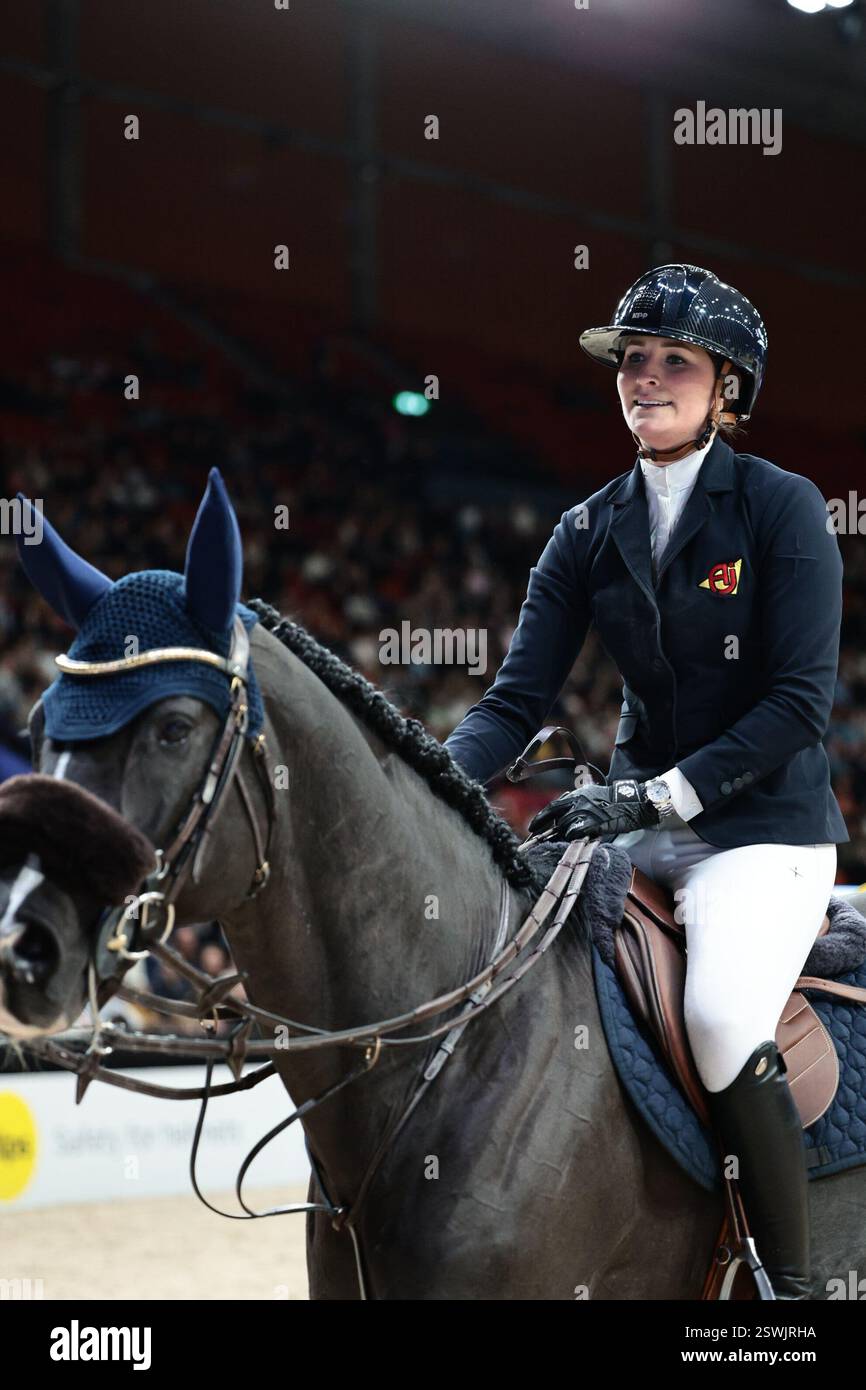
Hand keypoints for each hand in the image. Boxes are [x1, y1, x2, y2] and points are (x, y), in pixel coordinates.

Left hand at [527, 779, 662, 840]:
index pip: (551, 807)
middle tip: (536, 840)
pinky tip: (573, 840)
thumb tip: (563, 816)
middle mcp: (577, 802)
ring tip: (558, 843)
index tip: (531, 827)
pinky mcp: (593, 822)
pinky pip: (575, 832)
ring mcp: (585, 812)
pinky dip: (572, 837)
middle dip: (544, 831)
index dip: (540, 819)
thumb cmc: (612, 801)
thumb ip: (576, 803)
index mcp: (576, 796)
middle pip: (555, 819)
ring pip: (564, 827)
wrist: (631, 802)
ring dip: (561, 836)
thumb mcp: (591, 796)